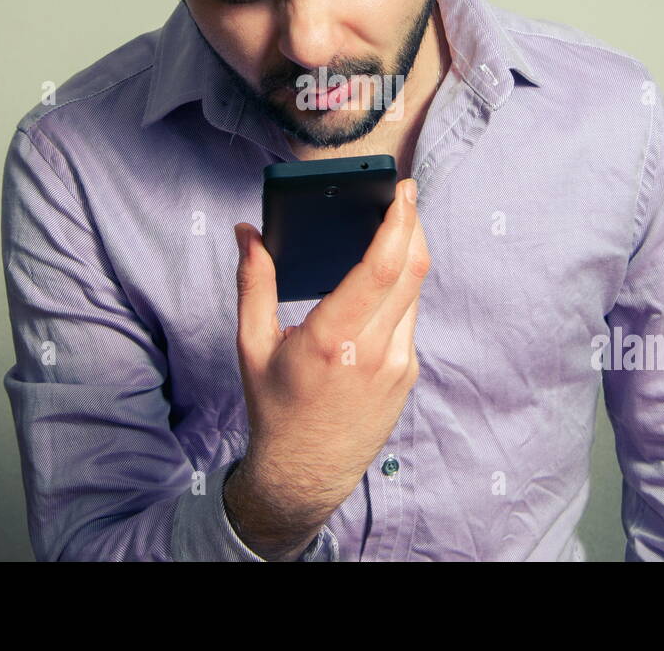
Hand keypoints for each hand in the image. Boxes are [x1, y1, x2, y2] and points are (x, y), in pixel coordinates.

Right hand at [232, 177, 428, 518]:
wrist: (306, 473)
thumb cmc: (275, 408)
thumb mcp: (252, 346)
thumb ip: (253, 284)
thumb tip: (248, 233)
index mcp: (331, 339)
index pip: (380, 268)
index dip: (398, 222)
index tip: (401, 190)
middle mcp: (372, 351)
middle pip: (411, 269)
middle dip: (412, 223)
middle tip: (404, 194)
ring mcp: (396, 364)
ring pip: (415, 291)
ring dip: (409, 252)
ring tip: (396, 224)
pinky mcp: (407, 373)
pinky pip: (410, 316)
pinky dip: (401, 288)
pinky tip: (385, 276)